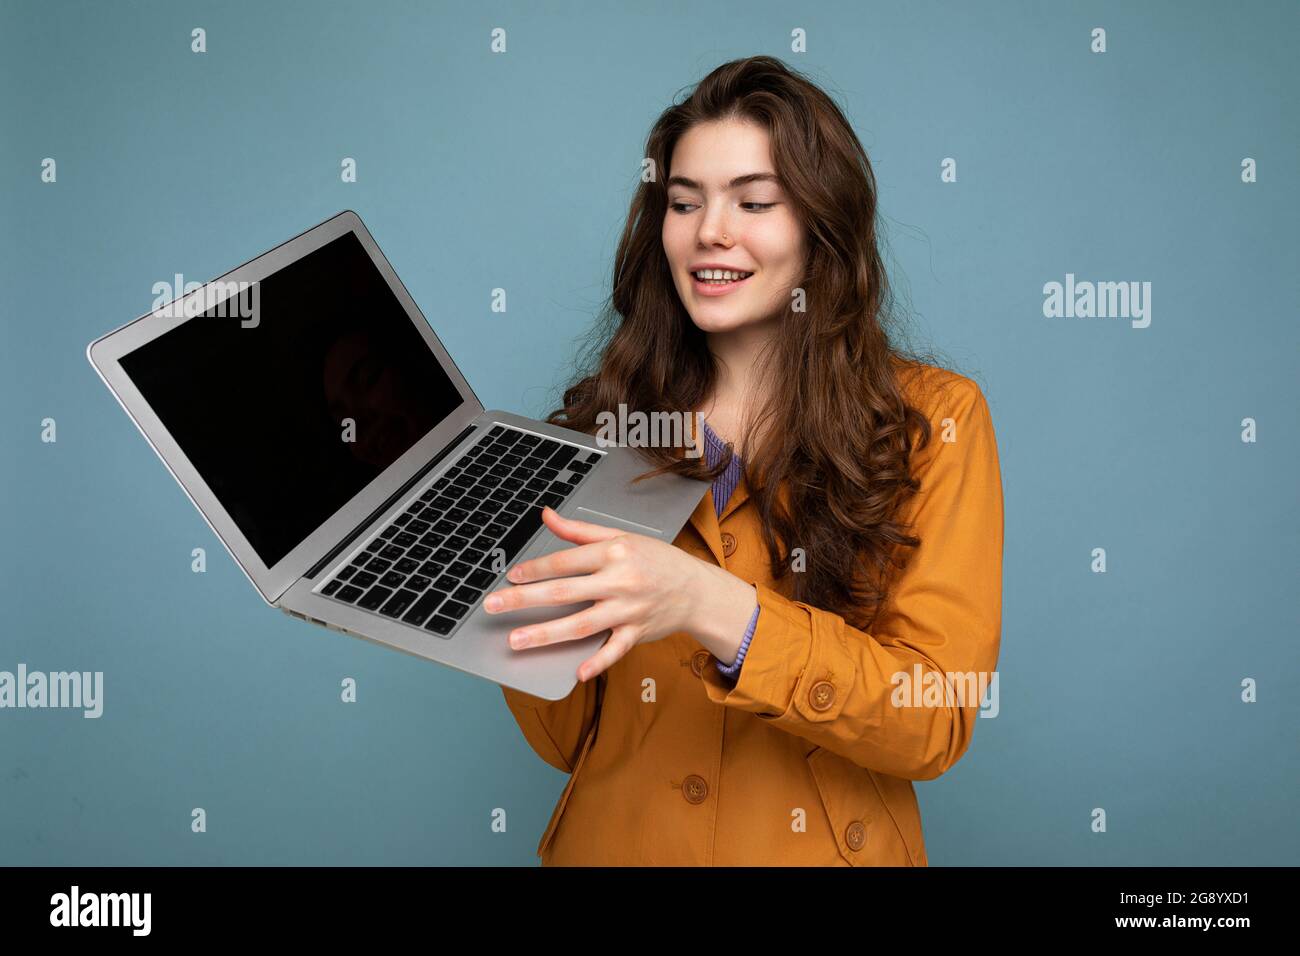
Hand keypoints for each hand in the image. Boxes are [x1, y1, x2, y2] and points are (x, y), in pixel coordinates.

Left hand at [483, 507, 749, 681]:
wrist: (696, 589)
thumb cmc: (656, 560)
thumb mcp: (621, 536)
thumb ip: (579, 531)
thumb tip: (546, 516)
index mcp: (614, 552)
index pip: (566, 561)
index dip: (535, 569)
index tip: (511, 576)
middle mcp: (620, 580)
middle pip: (564, 591)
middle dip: (525, 599)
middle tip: (494, 605)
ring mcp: (628, 609)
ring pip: (581, 623)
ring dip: (546, 634)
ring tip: (517, 641)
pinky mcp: (637, 633)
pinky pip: (615, 650)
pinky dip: (597, 661)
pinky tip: (576, 672)